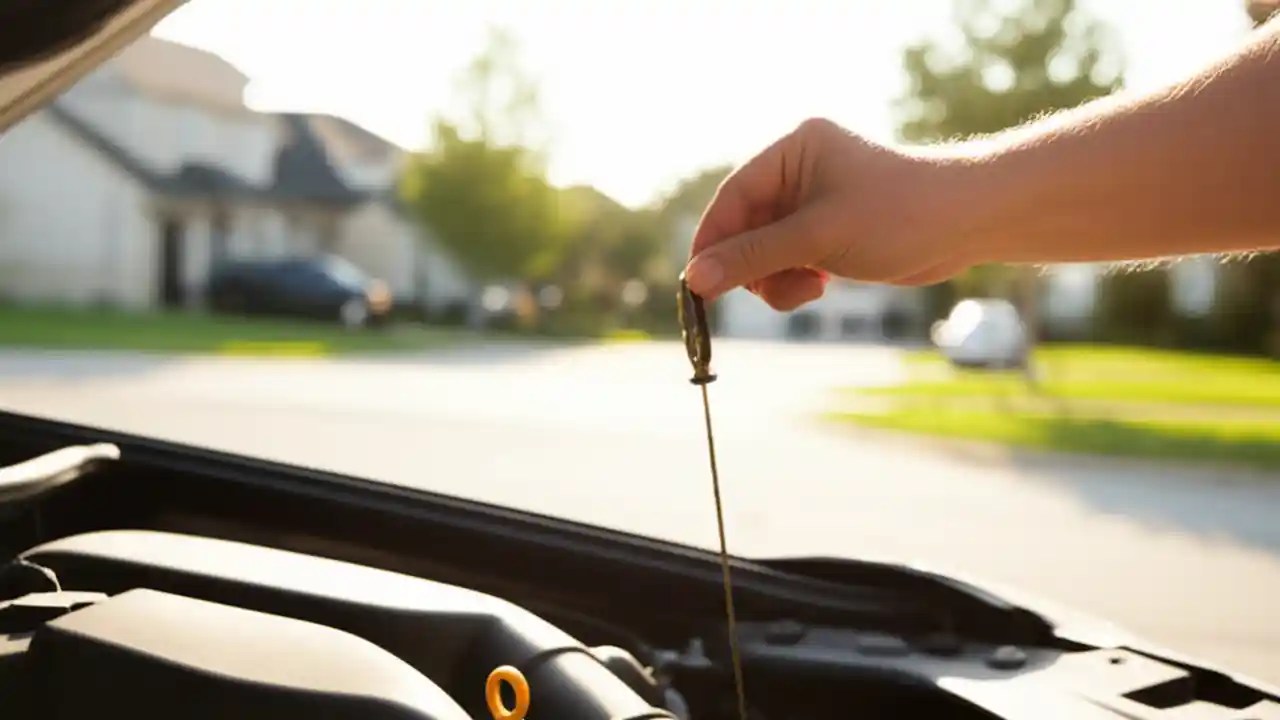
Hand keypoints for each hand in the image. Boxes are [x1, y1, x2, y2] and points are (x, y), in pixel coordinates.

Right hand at [683, 118, 977, 309]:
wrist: (968, 224)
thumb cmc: (898, 215)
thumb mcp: (817, 238)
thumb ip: (752, 257)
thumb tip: (694, 280)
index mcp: (792, 150)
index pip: (733, 197)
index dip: (712, 241)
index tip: (697, 283)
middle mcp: (798, 172)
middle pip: (745, 228)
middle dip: (754, 266)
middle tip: (770, 291)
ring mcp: (813, 204)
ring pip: (764, 251)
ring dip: (776, 279)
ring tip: (810, 288)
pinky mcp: (827, 232)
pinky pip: (788, 262)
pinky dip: (795, 281)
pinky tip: (822, 286)